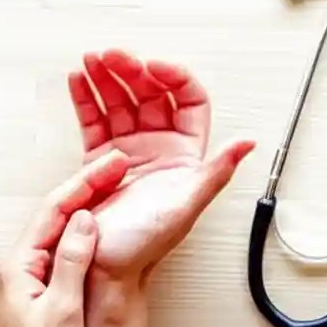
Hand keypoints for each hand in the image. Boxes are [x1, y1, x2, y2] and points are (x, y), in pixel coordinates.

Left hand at [0, 151, 131, 326]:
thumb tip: (84, 220)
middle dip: (88, 191)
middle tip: (120, 169)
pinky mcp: (32, 303)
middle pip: (54, 218)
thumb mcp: (63, 311)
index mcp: (17, 268)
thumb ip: (73, 261)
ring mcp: (21, 287)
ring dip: (85, 213)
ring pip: (57, 237)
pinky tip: (99, 237)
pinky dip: (81, 241)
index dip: (87, 184)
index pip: (54, 211)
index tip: (115, 165)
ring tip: (115, 192)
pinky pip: (58, 258)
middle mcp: (14, 272)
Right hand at [67, 50, 253, 282]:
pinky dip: (86, 98)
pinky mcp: (100, 159)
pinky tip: (78, 79)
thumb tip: (248, 143)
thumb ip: (215, 171)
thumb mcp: (187, 206)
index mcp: (185, 156)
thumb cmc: (147, 245)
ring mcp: (129, 152)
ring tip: (90, 60)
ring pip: (120, 102)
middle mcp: (159, 149)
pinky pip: (94, 121)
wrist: (107, 270)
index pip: (187, 101)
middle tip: (112, 56)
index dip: (173, 78)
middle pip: (149, 94)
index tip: (152, 67)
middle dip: (131, 70)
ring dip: (106, 77)